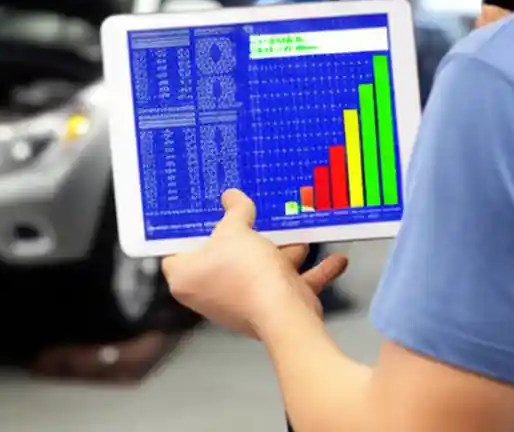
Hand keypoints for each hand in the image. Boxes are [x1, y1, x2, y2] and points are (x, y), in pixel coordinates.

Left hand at [162, 189, 349, 338]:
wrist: (284, 316)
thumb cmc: (247, 273)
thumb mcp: (235, 231)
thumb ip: (234, 211)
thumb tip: (231, 197)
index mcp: (187, 277)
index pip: (178, 248)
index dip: (190, 227)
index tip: (204, 209)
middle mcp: (210, 293)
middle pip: (225, 255)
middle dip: (248, 234)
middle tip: (253, 210)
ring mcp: (241, 302)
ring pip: (261, 268)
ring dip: (284, 250)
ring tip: (298, 230)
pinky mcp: (269, 309)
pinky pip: (289, 284)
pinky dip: (311, 272)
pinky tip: (335, 260)